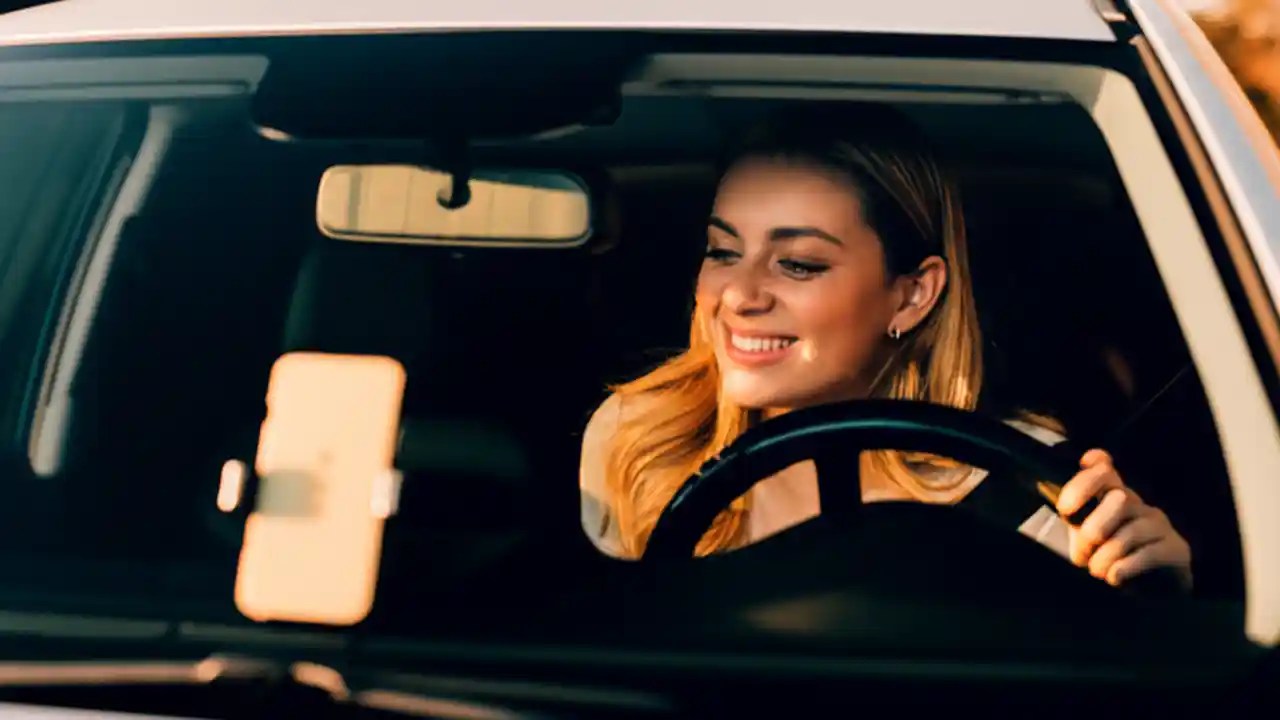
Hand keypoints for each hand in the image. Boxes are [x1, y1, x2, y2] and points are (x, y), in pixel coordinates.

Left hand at [1055, 449, 1192, 590]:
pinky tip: (1115, 578)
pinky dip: (1123, 569)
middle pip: (1118, 499)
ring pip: (1130, 533)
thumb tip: (1067, 509)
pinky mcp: (1175, 548)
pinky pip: (1147, 555)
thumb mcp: (1088, 536)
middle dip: (1092, 532)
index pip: (1103, 471)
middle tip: (1081, 556)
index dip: (1083, 483)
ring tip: (1098, 571)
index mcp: (1113, 493)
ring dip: (1105, 558)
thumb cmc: (1113, 555)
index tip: (1066, 509)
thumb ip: (1078, 520)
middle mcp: (1138, 503)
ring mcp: (1159, 524)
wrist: (1153, 586)